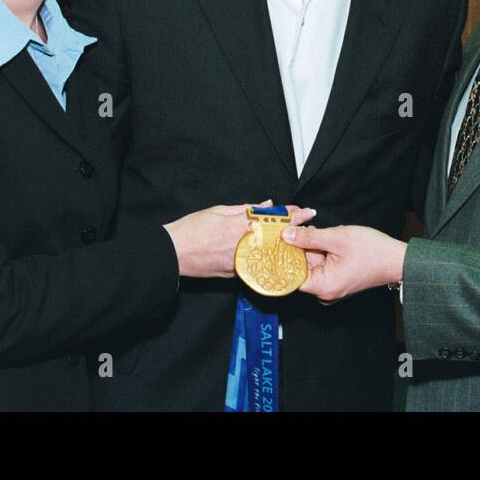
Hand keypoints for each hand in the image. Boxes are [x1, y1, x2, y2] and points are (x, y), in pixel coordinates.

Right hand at [165, 201, 316, 278]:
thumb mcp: (217, 211)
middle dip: (292, 230)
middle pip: (274, 238)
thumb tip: (264, 205)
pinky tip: (275, 254)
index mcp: (237, 229)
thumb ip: (244, 209)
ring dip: (282, 244)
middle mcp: (241, 248)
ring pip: (266, 253)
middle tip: (306, 223)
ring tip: (296, 238)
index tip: (303, 211)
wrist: (172, 254)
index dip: (289, 215)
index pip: (270, 220)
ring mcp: (238, 264)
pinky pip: (254, 265)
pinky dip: (265, 258)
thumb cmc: (190, 230)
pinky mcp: (234, 275)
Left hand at [282, 225, 405, 302]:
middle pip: (299, 267)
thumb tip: (286, 235)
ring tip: (306, 225)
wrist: (397, 259)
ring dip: (307, 244)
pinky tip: (320, 234)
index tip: (273, 241)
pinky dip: (318, 248)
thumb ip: (309, 237)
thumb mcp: (337, 238)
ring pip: (309, 262)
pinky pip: (320, 262)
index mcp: (323, 286)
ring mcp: (330, 284)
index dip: (281, 257)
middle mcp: (324, 290)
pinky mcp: (336, 277)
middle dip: (295, 244)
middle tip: (291, 224)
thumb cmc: (373, 252)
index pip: (290, 276)